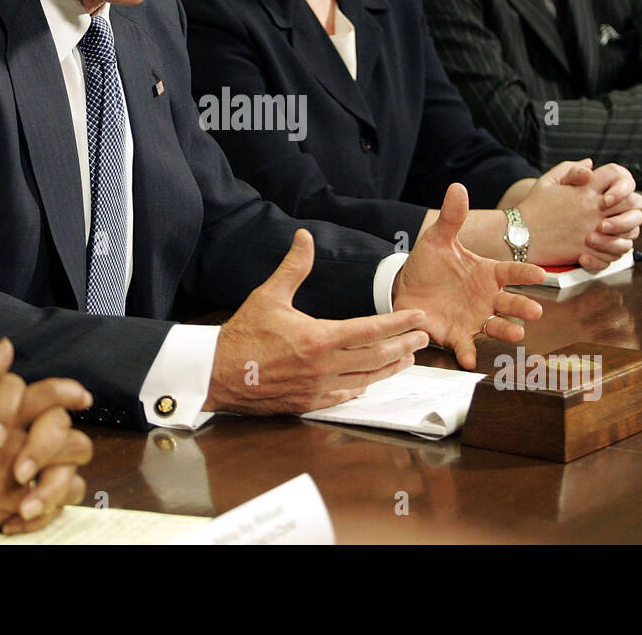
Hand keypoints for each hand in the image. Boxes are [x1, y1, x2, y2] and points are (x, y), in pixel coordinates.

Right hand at [204, 229, 429, 414]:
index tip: (419, 317)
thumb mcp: (269, 295)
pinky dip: (363, 387)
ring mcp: (318, 388)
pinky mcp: (309, 403)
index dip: (399, 323)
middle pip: (377, 356)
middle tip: (424, 338)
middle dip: (404, 346)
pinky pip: (345, 396)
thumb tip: (305, 237)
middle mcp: (323, 366)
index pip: (371, 330)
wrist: (217, 374)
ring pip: (366, 379)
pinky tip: (372, 381)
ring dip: (390, 368)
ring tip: (407, 359)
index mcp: (318, 338)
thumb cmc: (243, 334)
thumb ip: (294, 267)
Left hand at [394, 183, 544, 370]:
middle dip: (523, 306)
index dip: (526, 272)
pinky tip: (470, 358)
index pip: (512, 271)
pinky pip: (465, 345)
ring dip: (506, 331)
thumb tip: (457, 188)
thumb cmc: (429, 264)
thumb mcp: (438, 239)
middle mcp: (486, 298)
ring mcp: (474, 318)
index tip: (541, 274)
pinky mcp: (456, 335)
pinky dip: (468, 352)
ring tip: (516, 334)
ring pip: (496, 326)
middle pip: (510, 302)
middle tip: (535, 311)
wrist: (405, 287)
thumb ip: (451, 218)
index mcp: (487, 273)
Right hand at [515, 160, 641, 269]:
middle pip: (634, 205)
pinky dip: (614, 252)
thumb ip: (571, 168)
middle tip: (623, 214)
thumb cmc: (532, 208)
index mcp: (585, 190)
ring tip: (616, 233)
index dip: (623, 182)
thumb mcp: (548, 181)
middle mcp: (593, 209)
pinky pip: (615, 253)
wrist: (519, 235)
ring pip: (630, 232)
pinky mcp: (588, 250)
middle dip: (633, 209)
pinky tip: (606, 247)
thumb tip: (590, 164)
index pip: (620, 177)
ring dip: (627, 232)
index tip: (615, 192)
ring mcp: (593, 230)